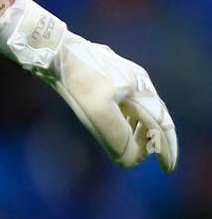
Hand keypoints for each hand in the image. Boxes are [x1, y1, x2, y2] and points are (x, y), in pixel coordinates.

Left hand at [0, 0, 177, 171]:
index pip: (160, 125)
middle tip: (160, 161)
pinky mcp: (105, 70)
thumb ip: (117, 137)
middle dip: (158, 141)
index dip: (165, 149)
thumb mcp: (97, 112)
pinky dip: (129, 117)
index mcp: (139, 89)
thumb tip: (130, 158)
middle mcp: (136, 80)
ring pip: (140, 107)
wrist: (53, 49)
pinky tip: (120, 124)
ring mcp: (122, 73)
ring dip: (143, 129)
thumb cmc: (76, 79)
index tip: (167, 169)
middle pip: (155, 116)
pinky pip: (126, 99)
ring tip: (139, 146)